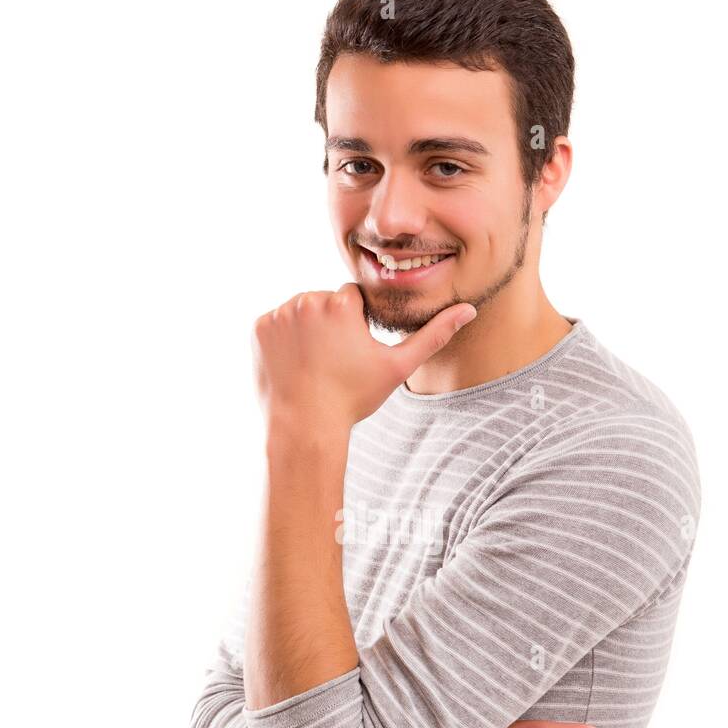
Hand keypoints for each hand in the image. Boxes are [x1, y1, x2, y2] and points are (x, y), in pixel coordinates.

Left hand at [250, 283, 476, 432]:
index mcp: (341, 304)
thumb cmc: (353, 399)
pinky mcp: (259, 328)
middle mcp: (307, 300)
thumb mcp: (397, 368)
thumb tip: (468, 309)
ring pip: (300, 312)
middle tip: (332, 363)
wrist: (304, 427)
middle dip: (330, 325)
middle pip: (324, 302)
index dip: (355, 326)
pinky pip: (277, 324)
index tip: (351, 353)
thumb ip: (433, 335)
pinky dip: (284, 340)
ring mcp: (279, 314)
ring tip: (313, 365)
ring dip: (307, 330)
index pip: (352, 299)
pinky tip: (294, 365)